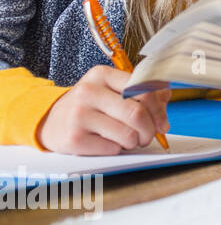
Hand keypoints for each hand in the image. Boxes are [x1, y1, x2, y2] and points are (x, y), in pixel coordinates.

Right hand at [36, 66, 169, 154]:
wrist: (51, 122)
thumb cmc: (90, 106)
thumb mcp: (111, 91)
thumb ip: (141, 92)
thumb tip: (166, 98)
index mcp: (102, 75)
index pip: (143, 89)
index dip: (159, 110)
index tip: (162, 122)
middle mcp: (88, 91)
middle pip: (137, 114)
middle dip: (149, 130)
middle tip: (147, 136)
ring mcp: (79, 115)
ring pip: (128, 134)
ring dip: (135, 142)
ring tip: (128, 140)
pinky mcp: (74, 138)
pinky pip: (113, 148)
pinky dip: (118, 149)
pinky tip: (108, 143)